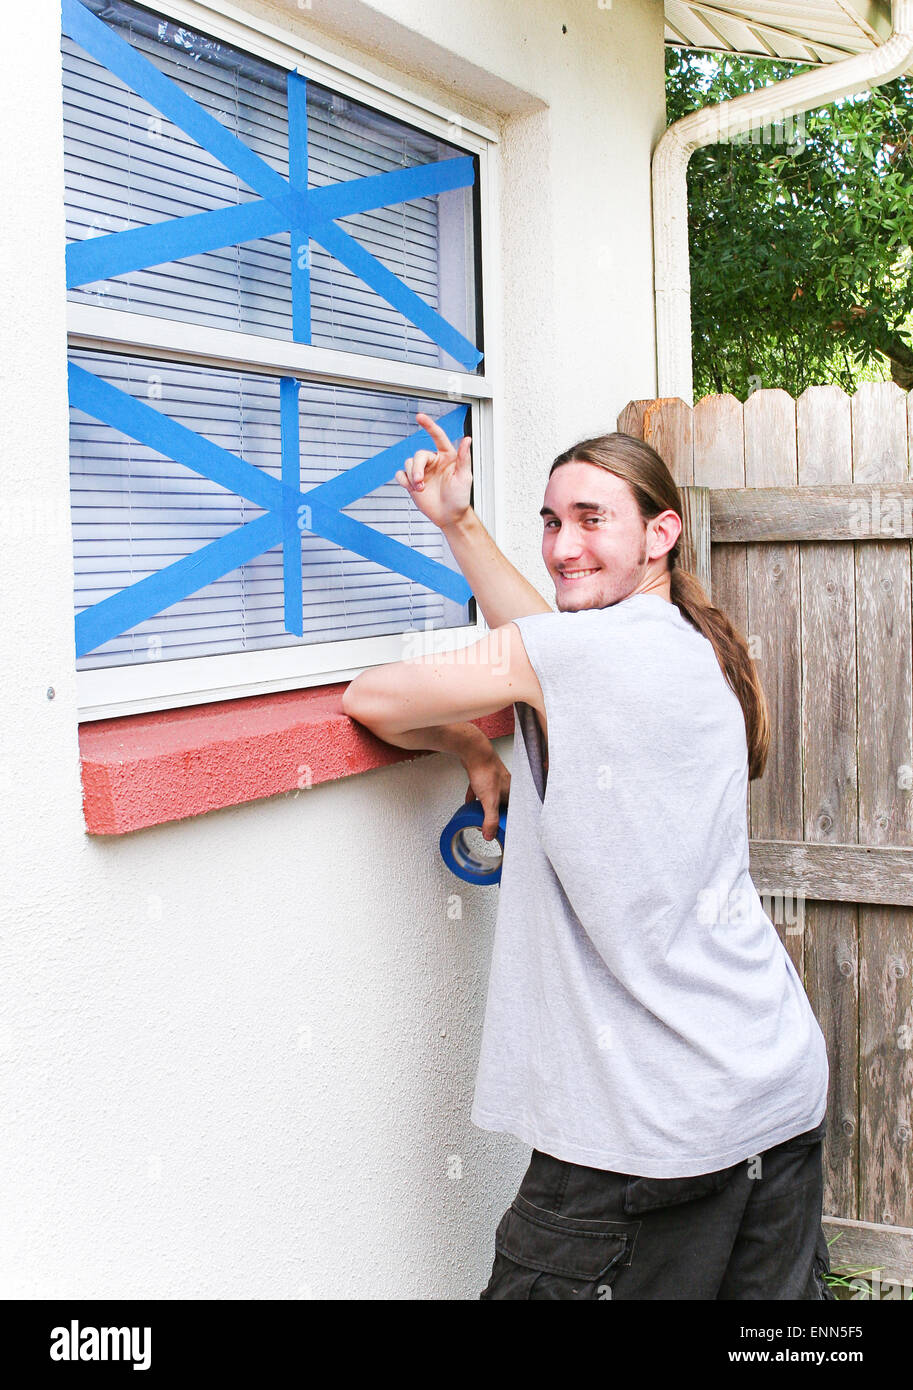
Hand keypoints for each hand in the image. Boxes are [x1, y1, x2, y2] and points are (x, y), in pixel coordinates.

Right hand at [394, 412, 471, 528]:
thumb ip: (464, 457)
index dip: (429, 426)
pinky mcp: (412, 482)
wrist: (450, 516)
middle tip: (420, 481)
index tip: (420, 417)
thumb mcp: (464, 477)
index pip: (437, 437)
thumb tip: (467, 439)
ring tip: (420, 488)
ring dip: (412, 476)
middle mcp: (434, 462)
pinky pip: (401, 474)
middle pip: (418, 455)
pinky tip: (412, 488)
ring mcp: (423, 472)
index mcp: (447, 456)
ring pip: (408, 463)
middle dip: (417, 468)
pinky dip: (403, 480)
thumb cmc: (460, 497)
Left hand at [462, 748, 510, 840]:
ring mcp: (495, 779)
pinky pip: (481, 789)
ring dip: (486, 805)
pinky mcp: (484, 775)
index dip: (510, 820)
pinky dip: (475, 796)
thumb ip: (491, 820)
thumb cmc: (485, 771)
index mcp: (512, 791)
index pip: (514, 811)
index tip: (505, 829)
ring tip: (481, 814)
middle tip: (492, 823)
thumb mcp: (489, 801)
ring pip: (492, 796)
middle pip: (503, 804)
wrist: (474, 752)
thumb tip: (490, 835)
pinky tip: (470, 801)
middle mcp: (506, 784)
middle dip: (497, 814)